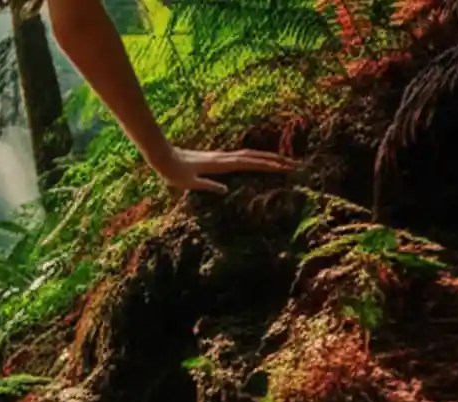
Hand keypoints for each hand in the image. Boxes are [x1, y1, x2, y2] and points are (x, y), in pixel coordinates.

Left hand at [152, 146, 295, 193]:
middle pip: (254, 157)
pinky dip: (253, 158)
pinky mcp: (216, 159)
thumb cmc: (174, 172)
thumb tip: (225, 190)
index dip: (268, 165)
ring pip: (249, 155)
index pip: (250, 164)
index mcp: (221, 164)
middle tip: (294, 164)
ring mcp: (221, 157)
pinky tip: (257, 162)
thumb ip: (207, 186)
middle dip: (275, 160)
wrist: (163, 157)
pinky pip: (240, 158)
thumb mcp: (189, 183)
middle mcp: (223, 158)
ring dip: (266, 158)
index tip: (285, 168)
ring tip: (282, 162)